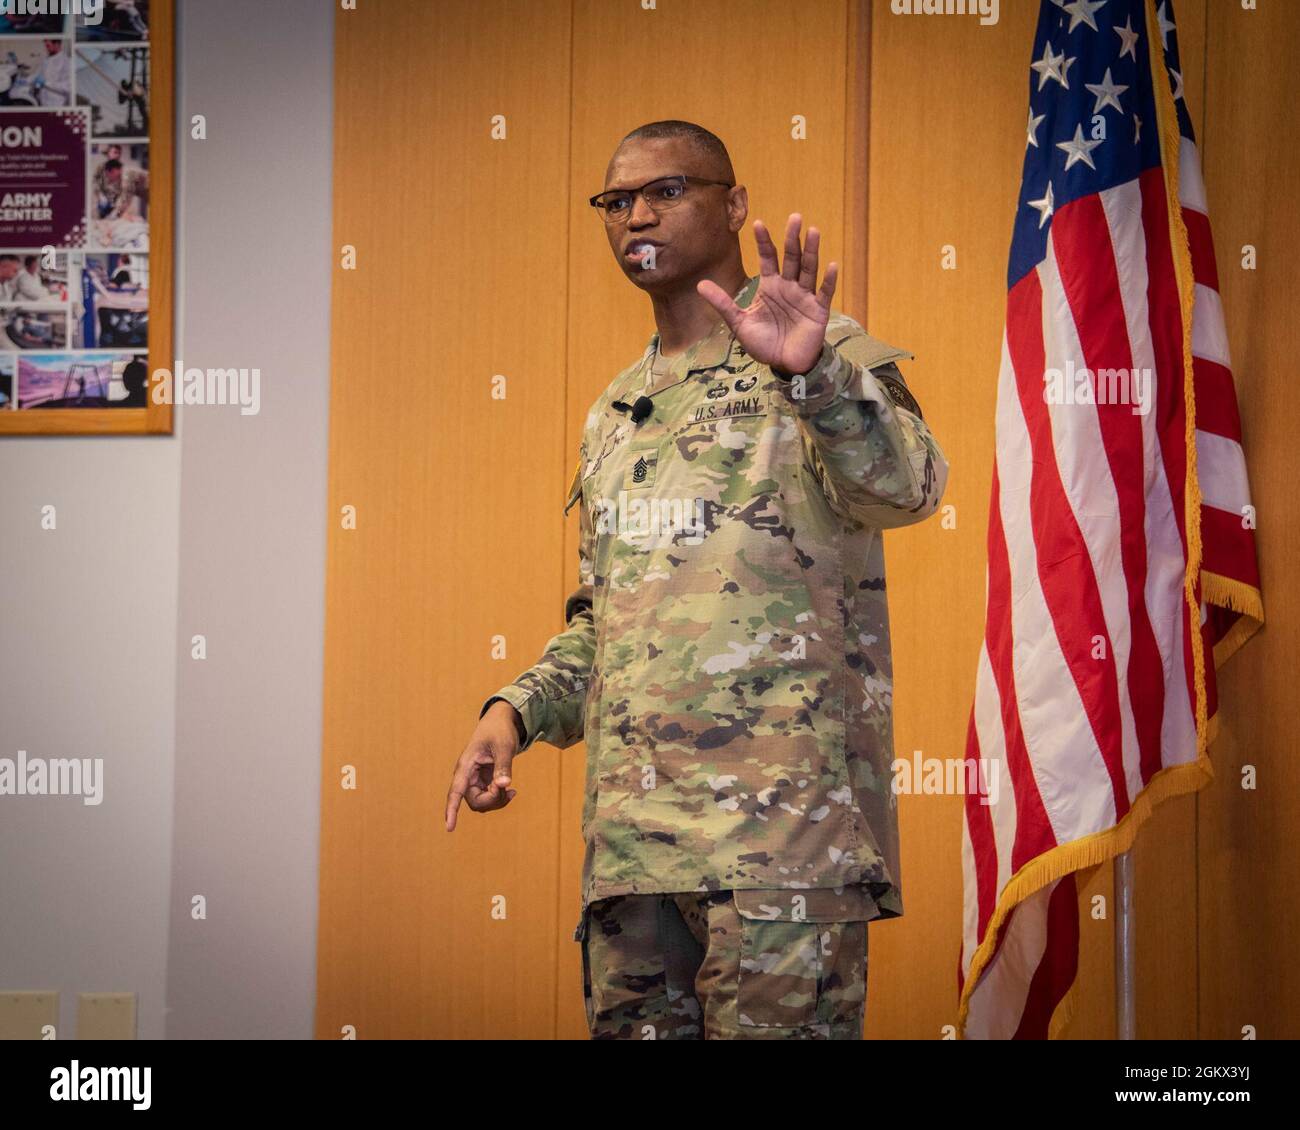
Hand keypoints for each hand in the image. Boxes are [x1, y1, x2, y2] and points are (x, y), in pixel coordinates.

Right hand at [444, 700, 520, 830]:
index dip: (451, 810)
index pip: (455, 791)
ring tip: (512, 791)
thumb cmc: (500, 730)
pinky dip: (500, 797)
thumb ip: (503, 766)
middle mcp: (467, 774)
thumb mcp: (504, 746)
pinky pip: (489, 798)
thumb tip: (504, 785)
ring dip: (497, 801)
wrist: (501, 721)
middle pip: (474, 801)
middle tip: (510, 790)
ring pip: (482, 802)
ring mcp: (475, 779)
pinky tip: (512, 791)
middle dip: (492, 801)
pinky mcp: (483, 780)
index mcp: (466, 765)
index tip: (450, 828)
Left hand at [697, 213, 838, 376]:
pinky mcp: (818, 311)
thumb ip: (723, 303)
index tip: (758, 223)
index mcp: (770, 287)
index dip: (764, 242)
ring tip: (812, 231)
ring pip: (808, 269)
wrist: (783, 365)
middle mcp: (789, 287)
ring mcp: (805, 297)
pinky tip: (832, 265)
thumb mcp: (739, 323)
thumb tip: (699, 284)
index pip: (768, 259)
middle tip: (795, 217)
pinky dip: (828, 280)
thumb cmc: (764, 343)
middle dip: (792, 238)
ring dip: (811, 251)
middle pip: (791, 258)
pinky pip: (825, 293)